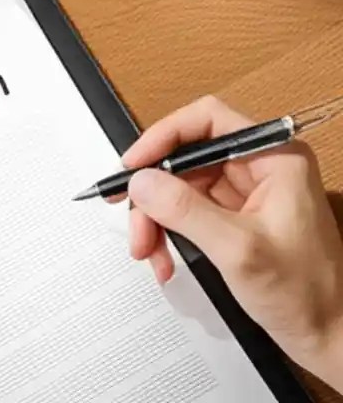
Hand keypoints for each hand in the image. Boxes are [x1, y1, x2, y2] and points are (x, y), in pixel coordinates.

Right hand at [122, 96, 342, 390]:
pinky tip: (166, 260)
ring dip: (156, 219)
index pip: (207, 120)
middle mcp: (260, 168)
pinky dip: (169, 234)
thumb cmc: (305, 293)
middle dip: (154, 194)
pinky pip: (186, 212)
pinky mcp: (235, 217)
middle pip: (185, 159)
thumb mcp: (238, 249)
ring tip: (150, 253)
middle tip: (137, 228)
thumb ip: (185, 210)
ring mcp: (247, 193)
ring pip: (179, 187)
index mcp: (275, 159)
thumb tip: (140, 180)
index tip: (132, 166)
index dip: (162, 137)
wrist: (328, 335)